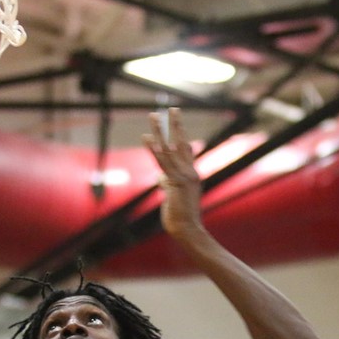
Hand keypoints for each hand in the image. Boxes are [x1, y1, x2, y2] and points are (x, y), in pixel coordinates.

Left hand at [143, 108, 202, 236]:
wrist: (187, 229)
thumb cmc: (180, 216)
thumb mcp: (174, 196)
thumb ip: (168, 183)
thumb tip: (160, 177)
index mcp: (192, 174)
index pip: (187, 149)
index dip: (181, 133)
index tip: (176, 119)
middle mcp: (191, 172)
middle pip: (181, 142)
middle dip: (175, 124)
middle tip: (171, 108)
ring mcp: (184, 176)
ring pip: (170, 148)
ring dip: (160, 131)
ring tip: (153, 116)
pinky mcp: (176, 182)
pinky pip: (162, 162)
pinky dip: (154, 149)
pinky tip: (147, 137)